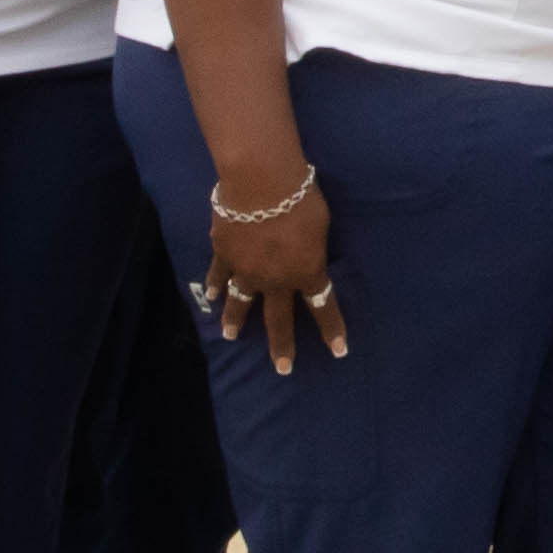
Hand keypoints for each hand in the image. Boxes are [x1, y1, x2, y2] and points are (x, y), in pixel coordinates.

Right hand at [200, 153, 339, 375]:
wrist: (261, 183)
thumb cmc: (301, 198)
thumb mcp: (321, 223)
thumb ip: (313, 243)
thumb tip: (307, 248)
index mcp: (306, 272)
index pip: (323, 306)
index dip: (332, 330)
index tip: (339, 352)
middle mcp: (276, 280)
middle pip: (279, 319)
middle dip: (281, 345)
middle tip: (282, 368)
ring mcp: (246, 270)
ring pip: (240, 303)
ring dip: (235, 321)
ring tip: (230, 335)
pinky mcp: (224, 254)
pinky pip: (219, 275)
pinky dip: (216, 285)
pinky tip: (213, 296)